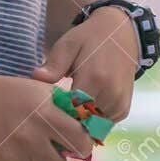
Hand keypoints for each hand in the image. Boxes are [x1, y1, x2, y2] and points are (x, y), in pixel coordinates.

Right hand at [0, 73, 94, 160]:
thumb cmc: (13, 94)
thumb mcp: (43, 91)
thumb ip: (66, 109)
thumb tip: (91, 129)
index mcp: (46, 115)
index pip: (80, 141)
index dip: (82, 145)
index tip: (77, 144)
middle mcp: (30, 136)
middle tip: (49, 150)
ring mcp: (12, 154)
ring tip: (24, 145)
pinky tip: (8, 148)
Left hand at [33, 6, 137, 121]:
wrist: (120, 34)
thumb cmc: (89, 38)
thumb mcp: (68, 44)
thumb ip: (54, 64)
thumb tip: (36, 78)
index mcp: (95, 78)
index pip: (70, 110)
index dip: (56, 112)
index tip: (46, 107)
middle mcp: (111, 94)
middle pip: (81, 121)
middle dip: (67, 119)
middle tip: (56, 109)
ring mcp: (119, 103)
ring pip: (92, 126)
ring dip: (80, 121)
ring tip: (70, 106)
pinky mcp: (123, 109)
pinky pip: (103, 124)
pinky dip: (93, 120)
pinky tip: (85, 105)